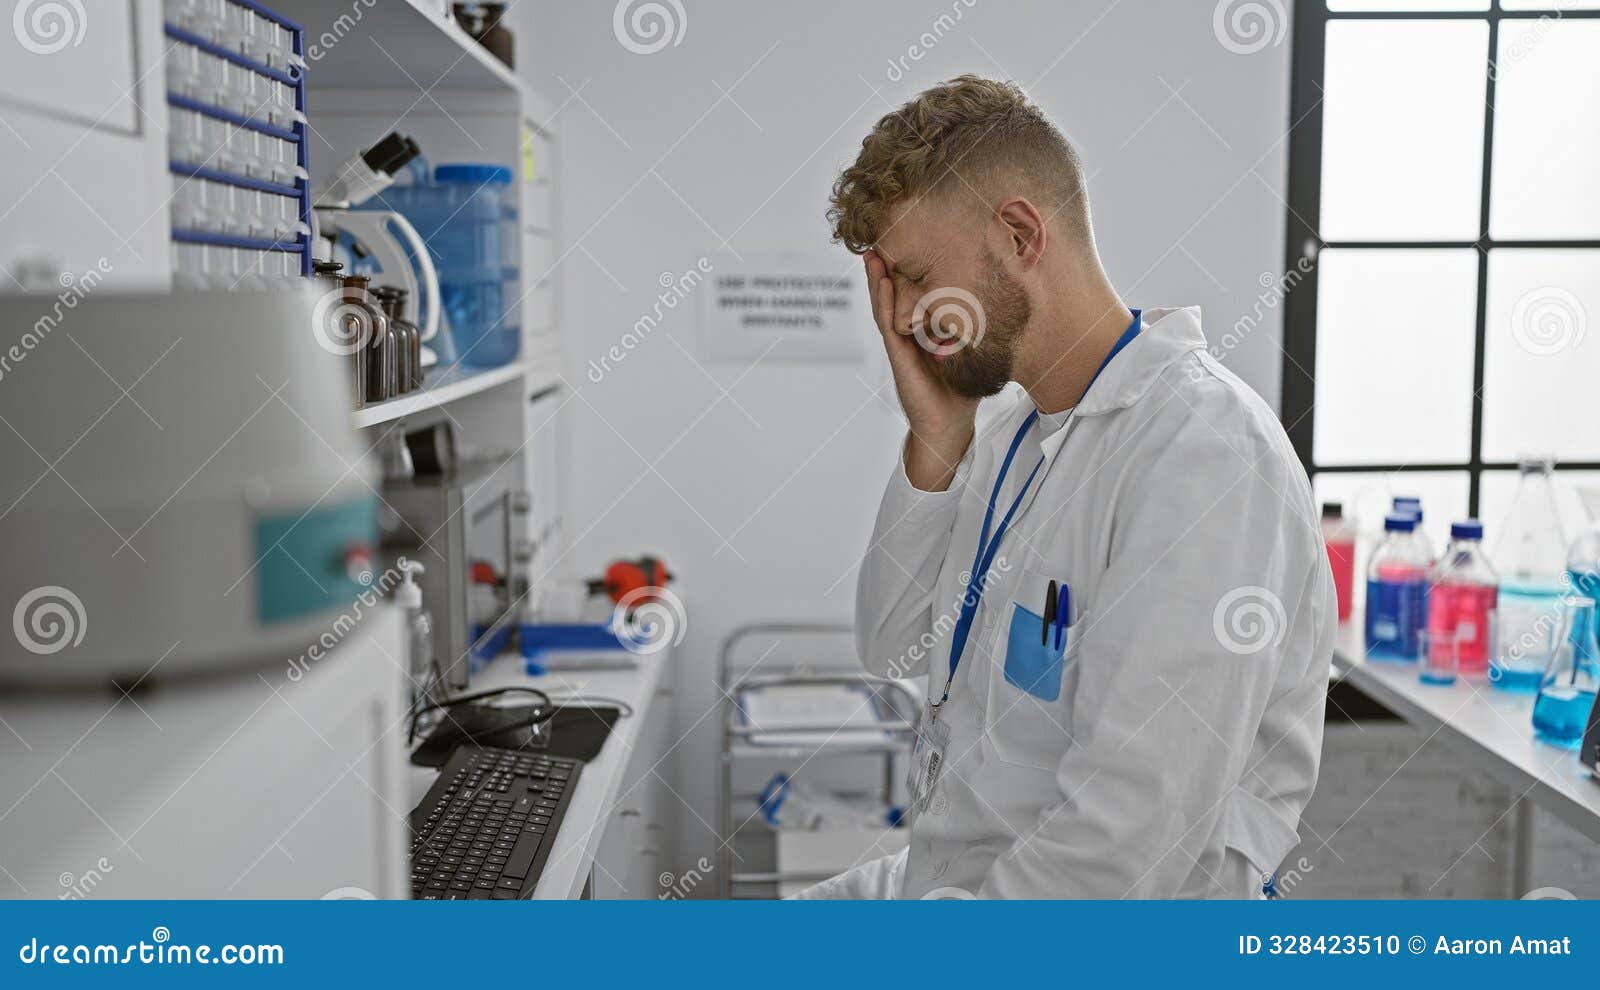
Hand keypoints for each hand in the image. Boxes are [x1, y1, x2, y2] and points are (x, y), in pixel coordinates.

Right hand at [864, 250, 976, 491]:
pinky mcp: (899, 356)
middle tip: (881, 240)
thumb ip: (977, 332)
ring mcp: (900, 346)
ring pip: (885, 306)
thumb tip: (1005, 303)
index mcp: (922, 334)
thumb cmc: (960, 393)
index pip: (912, 297)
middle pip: (893, 297)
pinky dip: (884, 301)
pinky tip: (882, 282)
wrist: (948, 426)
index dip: (906, 275)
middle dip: (886, 271)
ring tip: (872, 255)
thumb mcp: (971, 353)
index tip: (908, 248)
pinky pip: (888, 324)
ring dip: (877, 281)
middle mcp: (908, 336)